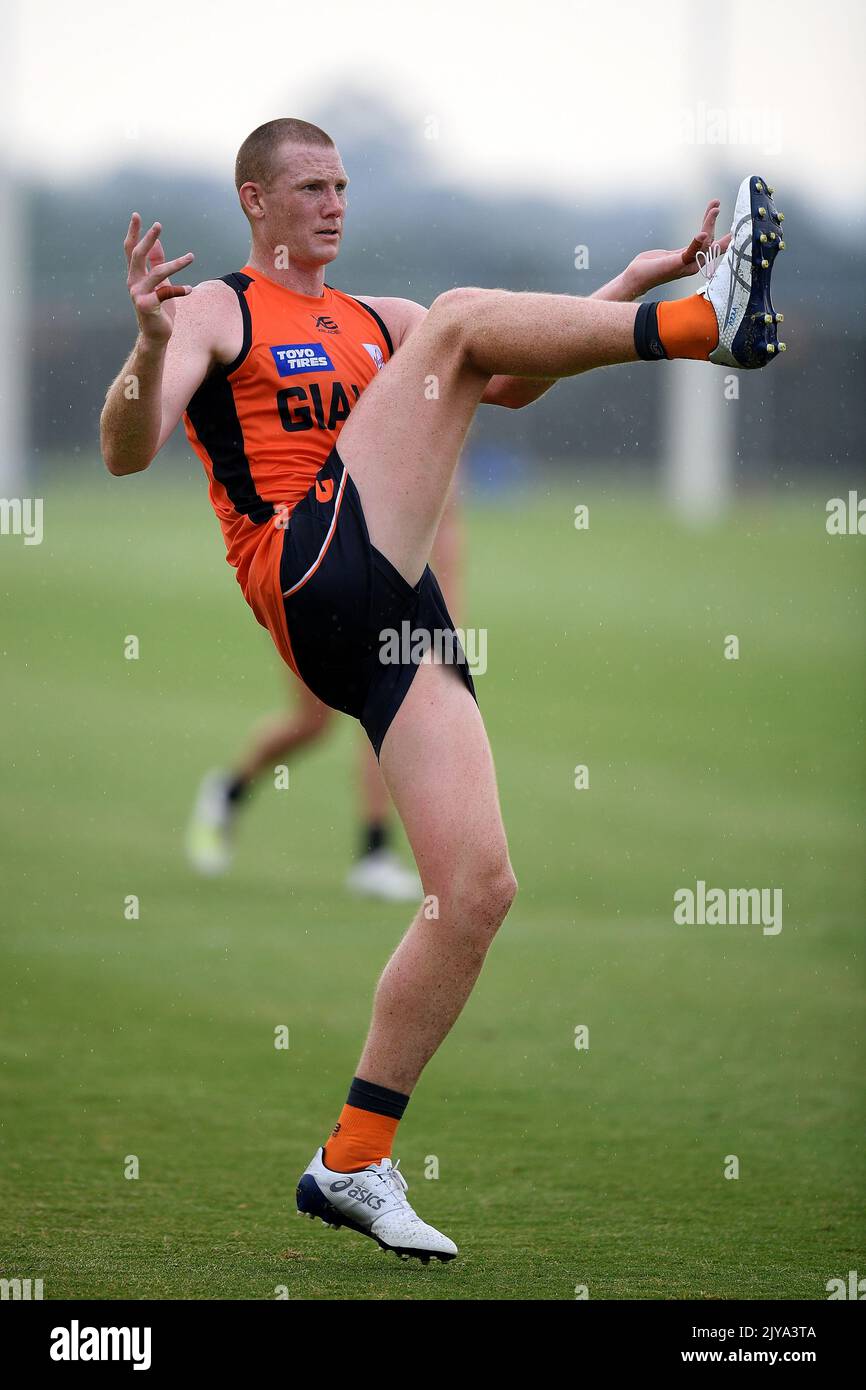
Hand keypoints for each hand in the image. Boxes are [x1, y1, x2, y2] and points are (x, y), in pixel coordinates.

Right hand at [124, 213, 194, 343]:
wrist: (156, 335)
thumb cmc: (158, 307)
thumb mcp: (158, 282)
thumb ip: (156, 263)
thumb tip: (156, 243)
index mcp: (135, 275)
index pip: (131, 249)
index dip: (134, 233)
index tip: (137, 215)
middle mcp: (133, 282)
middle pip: (138, 255)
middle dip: (147, 239)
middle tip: (158, 225)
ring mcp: (139, 294)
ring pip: (157, 273)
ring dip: (176, 264)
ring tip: (191, 257)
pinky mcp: (148, 306)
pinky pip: (166, 293)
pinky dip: (179, 290)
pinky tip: (190, 289)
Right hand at [622, 200, 731, 298]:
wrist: (637, 277)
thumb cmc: (652, 274)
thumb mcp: (673, 262)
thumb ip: (691, 250)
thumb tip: (704, 235)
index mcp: (694, 265)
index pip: (709, 244)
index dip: (714, 229)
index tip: (717, 213)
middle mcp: (694, 262)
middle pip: (708, 239)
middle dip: (711, 221)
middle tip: (715, 204)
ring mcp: (688, 258)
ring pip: (703, 237)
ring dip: (708, 221)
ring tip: (714, 205)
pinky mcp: (681, 254)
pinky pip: (695, 240)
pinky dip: (701, 228)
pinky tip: (705, 222)